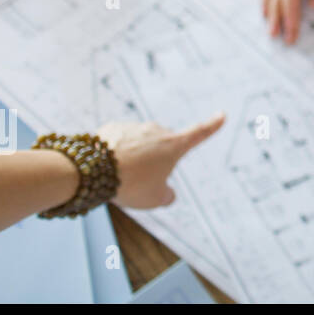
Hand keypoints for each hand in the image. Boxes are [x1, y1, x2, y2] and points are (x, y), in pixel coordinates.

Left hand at [97, 114, 224, 209]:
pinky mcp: (112, 128)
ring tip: (118, 177)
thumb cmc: (130, 184)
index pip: (199, 133)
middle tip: (140, 181)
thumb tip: (167, 194)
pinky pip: (118, 143)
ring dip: (133, 157)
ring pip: (138, 144)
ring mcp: (133, 127)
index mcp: (173, 145)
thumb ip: (166, 196)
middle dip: (155, 160)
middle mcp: (156, 131)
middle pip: (162, 146)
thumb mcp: (154, 199)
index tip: (222, 115)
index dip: (212, 126)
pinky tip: (105, 167)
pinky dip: (115, 153)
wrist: (92, 170)